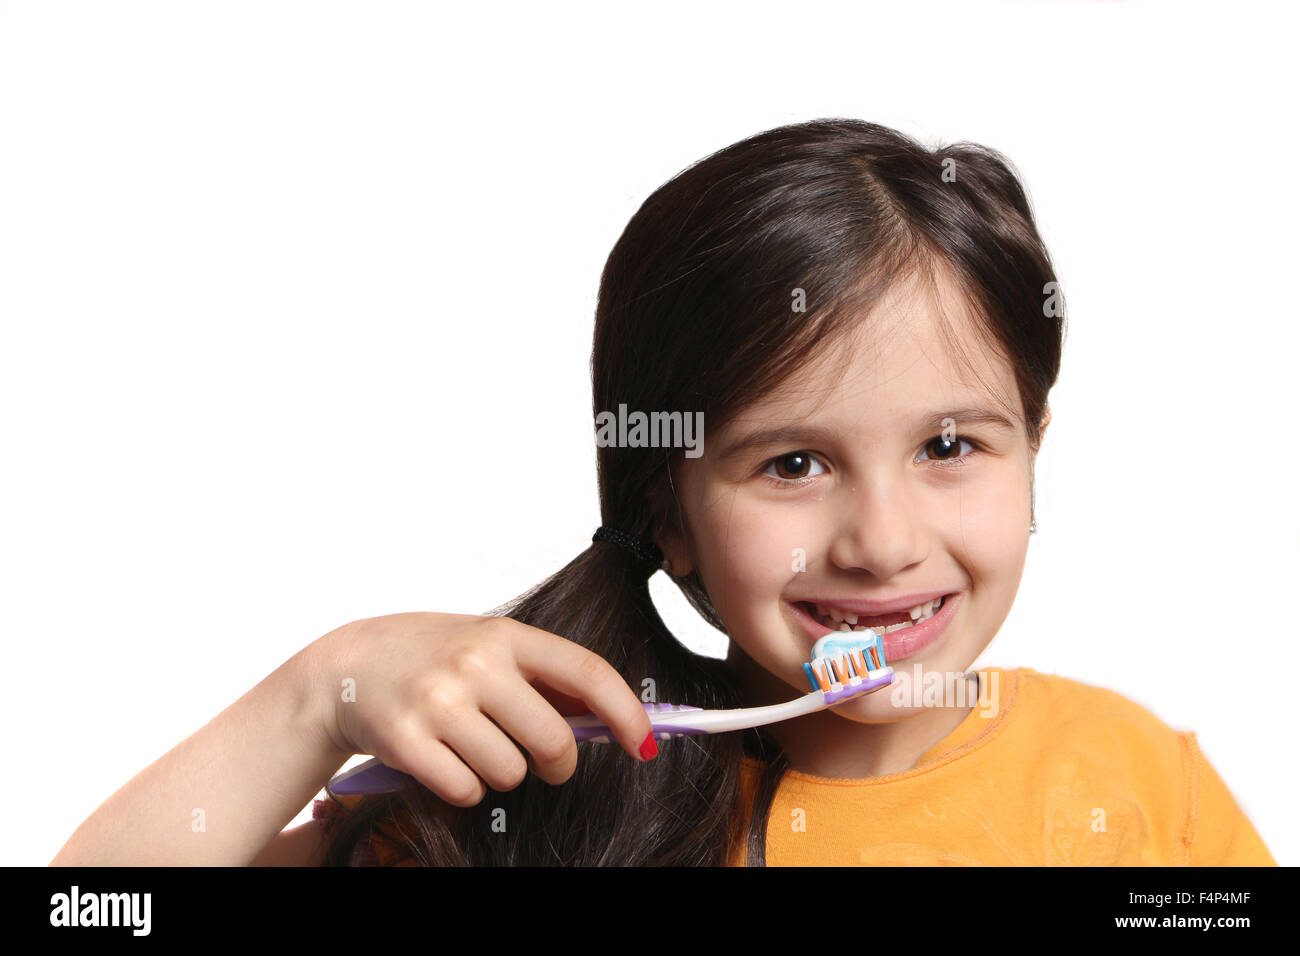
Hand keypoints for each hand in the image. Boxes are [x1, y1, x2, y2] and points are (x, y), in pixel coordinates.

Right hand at [304, 612, 655, 805]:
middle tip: (540, 759)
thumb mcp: (488, 646)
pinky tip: (441, 758)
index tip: (645, 744)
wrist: (345, 667)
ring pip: (511, 774)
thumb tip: (611, 718)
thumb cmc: (430, 656)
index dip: (626, 713)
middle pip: (555, 742)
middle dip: (556, 763)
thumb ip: (543, 678)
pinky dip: (462, 787)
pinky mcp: (407, 742)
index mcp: (505, 636)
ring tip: (469, 743)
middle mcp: (476, 665)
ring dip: (499, 773)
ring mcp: (439, 703)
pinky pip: (466, 791)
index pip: (587, 673)